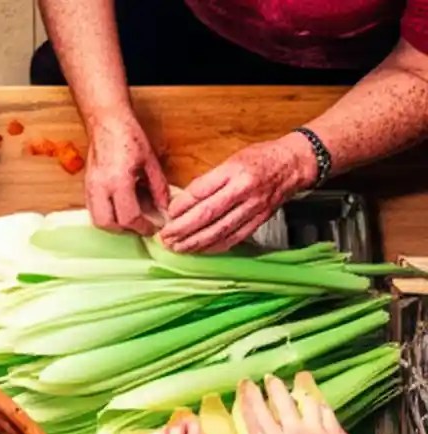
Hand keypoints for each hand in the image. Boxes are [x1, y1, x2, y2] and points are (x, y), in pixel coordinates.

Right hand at [85, 112, 169, 235]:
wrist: (107, 122)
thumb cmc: (129, 137)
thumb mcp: (151, 161)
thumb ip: (158, 187)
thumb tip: (164, 207)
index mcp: (119, 180)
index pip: (129, 217)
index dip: (143, 227)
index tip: (152, 228)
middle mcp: (101, 187)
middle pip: (109, 224)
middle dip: (126, 230)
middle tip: (140, 226)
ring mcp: (90, 187)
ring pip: (98, 220)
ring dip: (114, 225)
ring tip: (129, 220)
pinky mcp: (87, 186)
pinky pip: (93, 210)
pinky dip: (106, 215)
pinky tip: (119, 208)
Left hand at [159, 134, 315, 252]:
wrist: (293, 164)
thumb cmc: (258, 159)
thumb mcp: (230, 160)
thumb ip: (208, 181)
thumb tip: (183, 202)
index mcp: (233, 170)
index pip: (201, 191)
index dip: (182, 206)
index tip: (168, 214)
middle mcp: (244, 190)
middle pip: (207, 214)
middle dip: (182, 229)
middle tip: (165, 237)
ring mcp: (253, 207)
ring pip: (220, 230)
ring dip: (195, 242)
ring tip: (177, 247)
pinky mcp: (260, 220)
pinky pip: (234, 238)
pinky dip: (215, 246)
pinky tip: (200, 250)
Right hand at [238, 374, 385, 433]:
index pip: (252, 416)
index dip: (247, 398)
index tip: (244, 386)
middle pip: (274, 401)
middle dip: (268, 386)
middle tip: (266, 378)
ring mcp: (311, 429)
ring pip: (299, 399)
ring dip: (294, 391)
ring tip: (293, 386)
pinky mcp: (331, 426)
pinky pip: (321, 408)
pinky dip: (316, 403)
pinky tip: (314, 402)